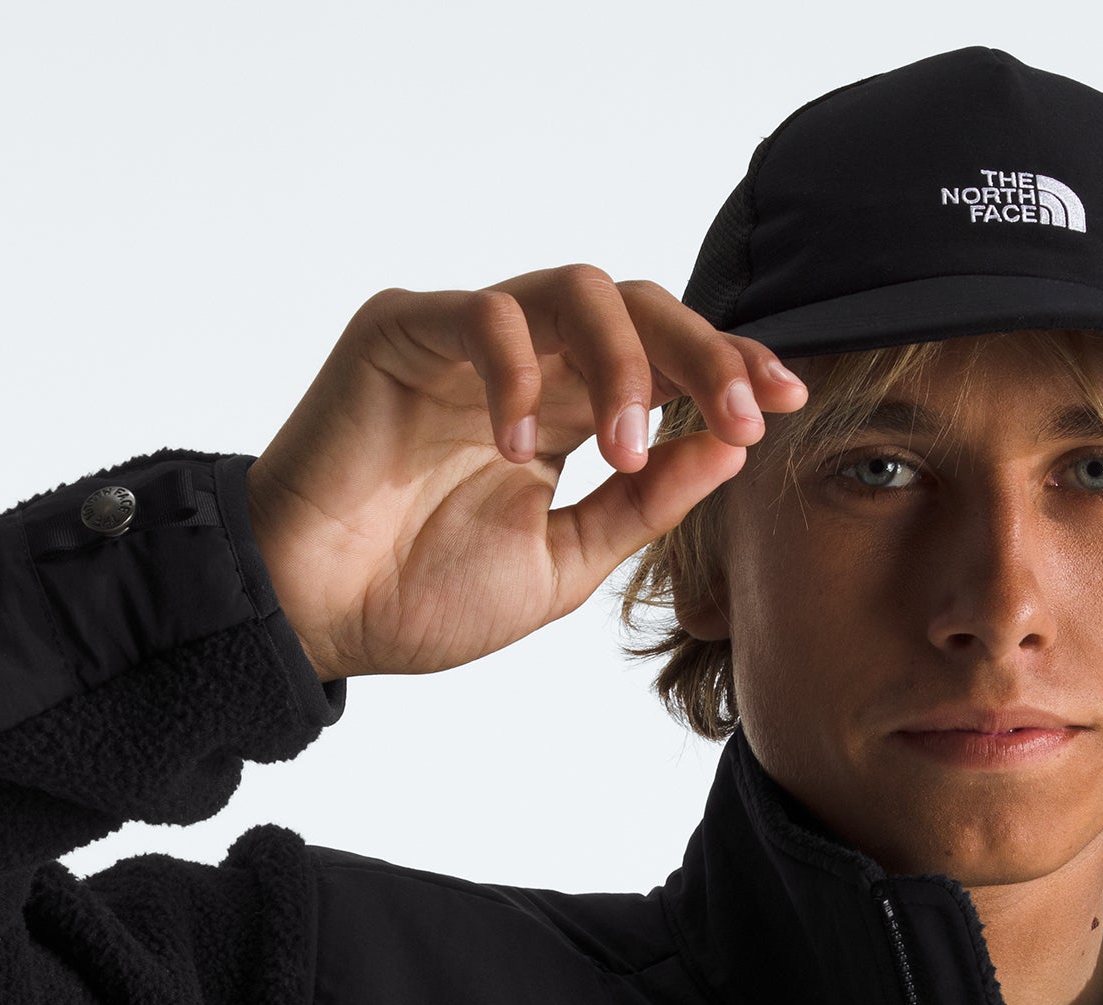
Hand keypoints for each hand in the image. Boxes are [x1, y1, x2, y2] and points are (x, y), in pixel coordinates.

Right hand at [244, 271, 807, 681]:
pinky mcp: (401, 330)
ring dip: (622, 361)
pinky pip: (484, 313)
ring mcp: (463, 339)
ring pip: (574, 290)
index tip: (785, 400)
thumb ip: (642, 506)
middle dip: (703, 352)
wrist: (317, 617)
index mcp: (564, 413)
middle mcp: (524, 363)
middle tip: (742, 410)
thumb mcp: (563, 565)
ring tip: (623, 445)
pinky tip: (519, 446)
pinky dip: (518, 371)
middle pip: (637, 308)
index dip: (727, 369)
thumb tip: (730, 448)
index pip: (663, 362)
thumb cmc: (420, 595)